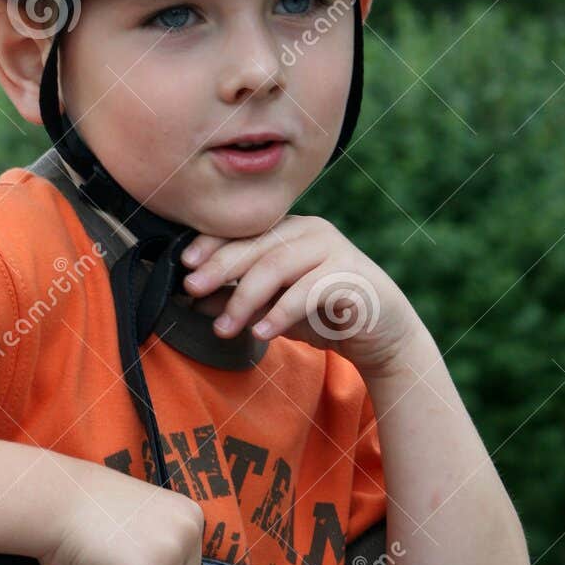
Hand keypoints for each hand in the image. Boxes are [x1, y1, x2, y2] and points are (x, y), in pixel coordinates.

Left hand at [180, 215, 420, 375]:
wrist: (380, 334)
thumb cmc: (323, 315)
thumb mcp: (272, 308)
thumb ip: (238, 299)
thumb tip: (193, 299)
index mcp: (289, 231)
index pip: (244, 231)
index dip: (211, 244)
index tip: (184, 265)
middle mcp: (310, 232)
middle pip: (256, 244)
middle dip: (220, 268)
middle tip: (192, 290)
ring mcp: (333, 250)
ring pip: (277, 265)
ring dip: (245, 298)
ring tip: (225, 328)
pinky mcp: (349, 276)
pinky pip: (307, 291)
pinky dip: (280, 313)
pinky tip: (261, 332)